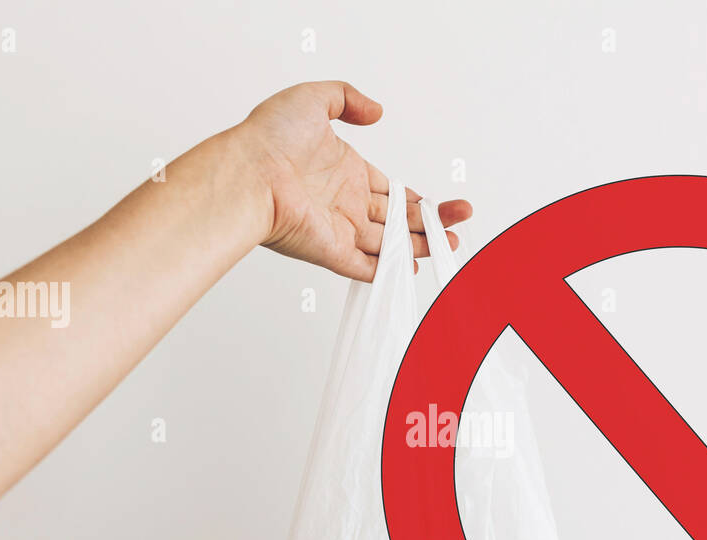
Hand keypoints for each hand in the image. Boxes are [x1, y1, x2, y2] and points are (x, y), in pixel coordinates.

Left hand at [235, 81, 472, 280]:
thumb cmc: (268, 138)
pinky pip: (366, 267)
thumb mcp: (312, 99)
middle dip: (432, 222)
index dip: (415, 198)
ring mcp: (340, 230)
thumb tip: (377, 112)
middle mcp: (345, 203)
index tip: (438, 203)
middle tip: (460, 223)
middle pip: (398, 219)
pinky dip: (390, 272)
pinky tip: (414, 270)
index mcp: (345, 172)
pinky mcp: (332, 252)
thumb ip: (347, 100)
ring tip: (452, 244)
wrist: (247, 173)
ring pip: (390, 243)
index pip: (389, 191)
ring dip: (422, 245)